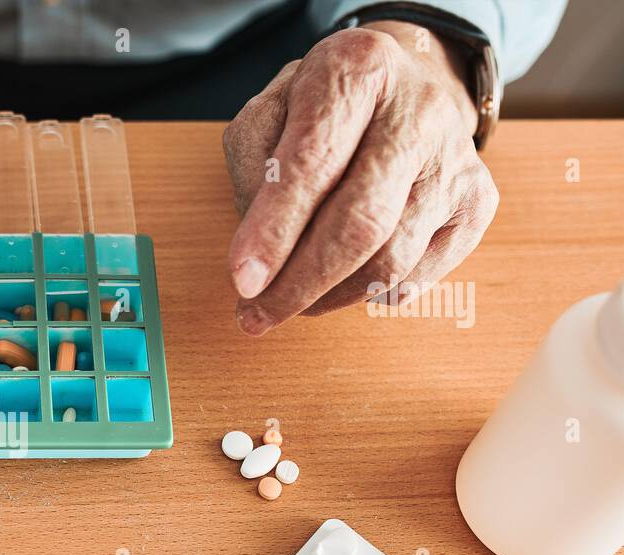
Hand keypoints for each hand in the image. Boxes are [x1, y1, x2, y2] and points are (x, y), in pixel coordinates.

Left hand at [222, 22, 497, 334]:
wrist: (405, 84)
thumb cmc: (323, 109)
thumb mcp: (269, 114)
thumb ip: (254, 171)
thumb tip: (262, 255)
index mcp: (359, 72)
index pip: (314, 164)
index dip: (275, 231)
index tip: (243, 281)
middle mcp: (420, 111)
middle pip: (361, 223)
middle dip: (299, 284)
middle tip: (254, 316)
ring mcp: (457, 159)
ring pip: (391, 260)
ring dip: (328, 298)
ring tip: (290, 299)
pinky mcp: (477, 203)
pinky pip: (417, 277)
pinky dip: (368, 295)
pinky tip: (341, 282)